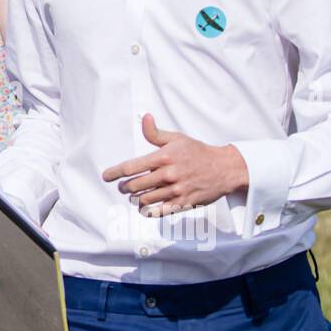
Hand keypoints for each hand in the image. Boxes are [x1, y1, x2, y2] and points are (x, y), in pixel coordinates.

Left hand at [101, 114, 249, 216]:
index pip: (131, 167)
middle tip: (123, 187)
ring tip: (135, 195)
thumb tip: (144, 118)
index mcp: (164, 157)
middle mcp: (168, 175)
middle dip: (124, 187)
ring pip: (144, 199)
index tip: (106, 176)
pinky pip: (158, 212)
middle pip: (134, 186)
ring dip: (135, 198)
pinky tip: (145, 208)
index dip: (114, 173)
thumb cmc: (198, 152)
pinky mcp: (183, 203)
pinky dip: (147, 211)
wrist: (224, 168)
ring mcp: (176, 191)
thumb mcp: (177, 138)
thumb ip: (156, 133)